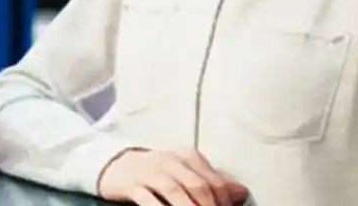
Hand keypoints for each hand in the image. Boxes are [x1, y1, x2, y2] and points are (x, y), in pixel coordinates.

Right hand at [98, 148, 249, 205]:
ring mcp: (150, 172)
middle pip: (199, 187)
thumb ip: (212, 180)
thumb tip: (241, 192)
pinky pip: (148, 200)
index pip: (216, 181)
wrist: (115, 165)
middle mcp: (170, 161)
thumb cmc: (157, 172)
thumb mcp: (186, 171)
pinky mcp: (132, 184)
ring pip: (175, 193)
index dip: (225, 203)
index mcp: (188, 157)